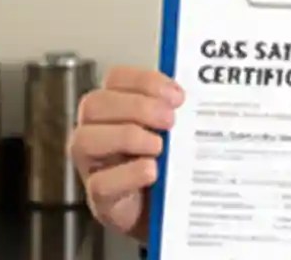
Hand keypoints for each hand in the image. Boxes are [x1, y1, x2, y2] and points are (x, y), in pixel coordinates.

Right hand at [69, 66, 183, 243]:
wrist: (172, 212)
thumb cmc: (171, 165)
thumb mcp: (177, 132)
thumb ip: (181, 112)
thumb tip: (205, 92)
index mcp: (116, 108)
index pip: (116, 78)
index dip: (144, 80)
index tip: (177, 95)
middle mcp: (96, 132)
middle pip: (94, 103)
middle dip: (136, 106)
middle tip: (170, 119)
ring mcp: (92, 166)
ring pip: (85, 139)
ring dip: (127, 136)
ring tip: (160, 146)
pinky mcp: (101, 199)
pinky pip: (101, 183)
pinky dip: (128, 174)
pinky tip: (152, 171)